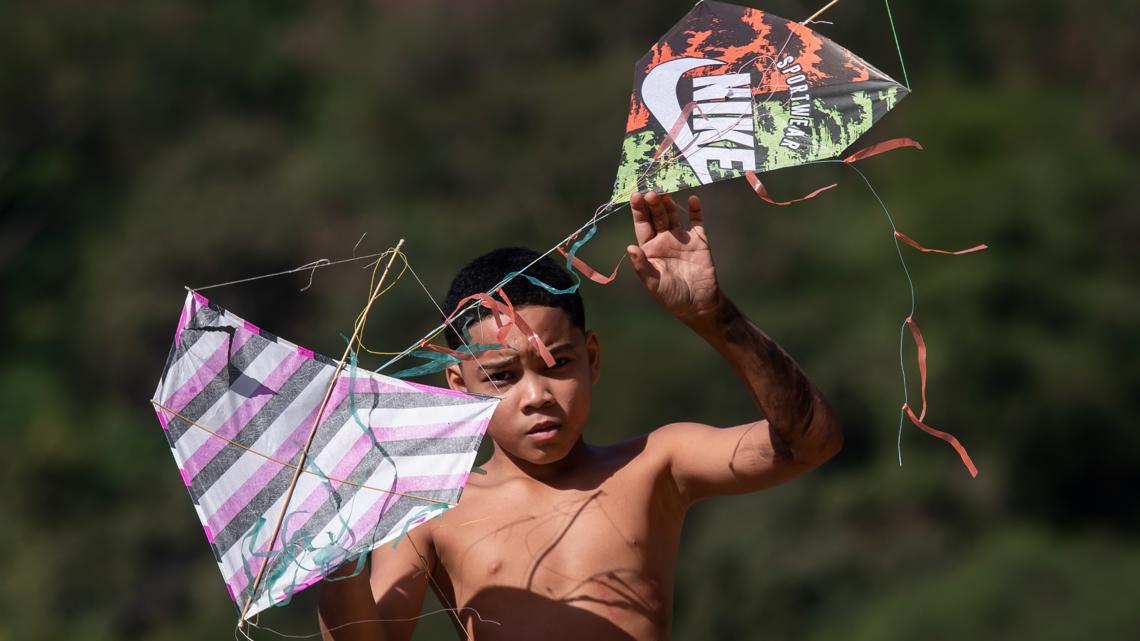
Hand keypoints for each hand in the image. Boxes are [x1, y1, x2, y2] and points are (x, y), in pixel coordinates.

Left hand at [627, 191, 721, 324]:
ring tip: (665, 193)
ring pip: (673, 215)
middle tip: (651, 193)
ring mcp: (682, 238)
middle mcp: (664, 240)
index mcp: (650, 248)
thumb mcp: (654, 283)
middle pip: (656, 216)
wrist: (699, 303)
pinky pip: (697, 221)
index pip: (642, 225)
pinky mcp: (699, 240)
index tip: (636, 196)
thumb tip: (629, 248)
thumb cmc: (672, 296)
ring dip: (669, 204)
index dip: (638, 211)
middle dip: (653, 204)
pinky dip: (696, 210)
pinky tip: (693, 199)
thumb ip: (642, 266)